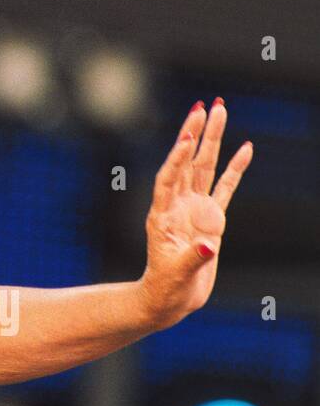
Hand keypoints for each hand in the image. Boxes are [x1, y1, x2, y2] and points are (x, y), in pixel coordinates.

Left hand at [140, 98, 252, 328]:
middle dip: (196, 133)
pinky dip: (235, 168)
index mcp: (162, 215)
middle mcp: (177, 205)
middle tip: (206, 105)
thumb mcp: (175, 275)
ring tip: (221, 110)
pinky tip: (245, 147)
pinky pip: (225, 187)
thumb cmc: (166, 288)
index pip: (168, 178)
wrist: (170, 299)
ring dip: (213, 140)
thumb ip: (192, 258)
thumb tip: (208, 245)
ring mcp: (194, 208)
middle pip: (188, 162)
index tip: (186, 137)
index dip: (176, 158)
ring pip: (205, 167)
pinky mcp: (211, 218)